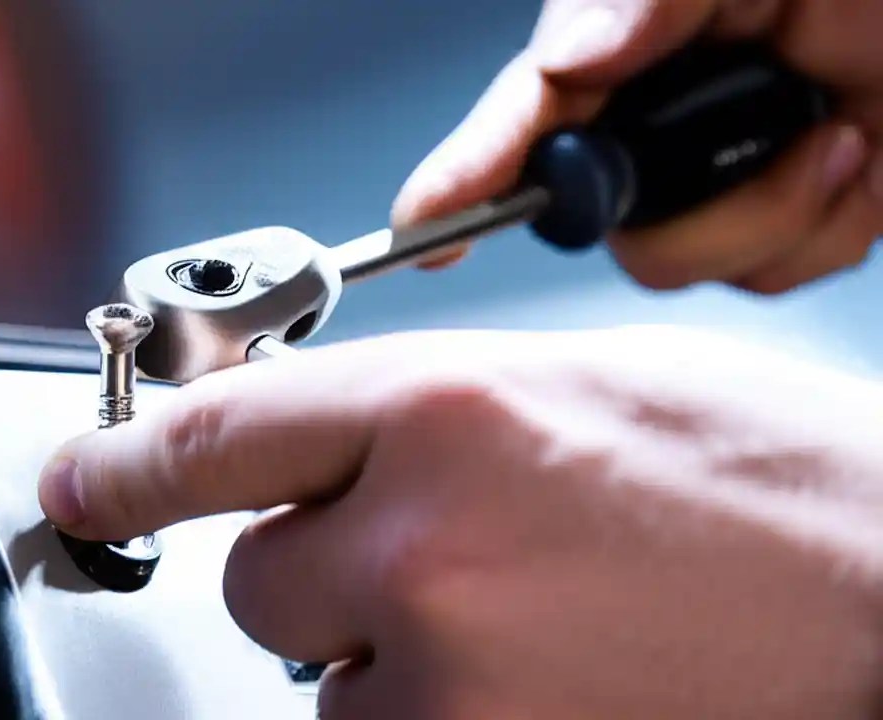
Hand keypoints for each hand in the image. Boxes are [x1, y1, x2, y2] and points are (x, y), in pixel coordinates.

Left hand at [40, 326, 882, 718]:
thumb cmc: (765, 488)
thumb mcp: (578, 387)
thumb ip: (421, 415)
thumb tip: (311, 445)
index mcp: (443, 410)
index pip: (214, 439)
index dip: (125, 467)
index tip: (83, 487)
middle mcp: (422, 549)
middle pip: (260, 584)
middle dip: (321, 577)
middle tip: (434, 563)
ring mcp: (445, 687)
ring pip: (321, 689)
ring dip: (387, 664)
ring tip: (527, 631)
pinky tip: (536, 682)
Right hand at [393, 0, 882, 293]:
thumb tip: (571, 58)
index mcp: (621, 54)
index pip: (524, 121)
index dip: (465, 177)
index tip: (423, 226)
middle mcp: (652, 127)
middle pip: (601, 222)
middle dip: (687, 212)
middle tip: (789, 134)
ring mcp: (710, 181)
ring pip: (682, 265)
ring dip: (778, 211)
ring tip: (842, 130)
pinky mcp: (776, 222)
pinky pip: (767, 277)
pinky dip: (829, 230)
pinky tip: (856, 161)